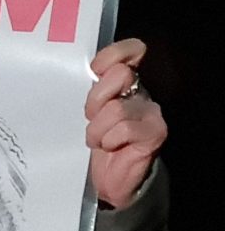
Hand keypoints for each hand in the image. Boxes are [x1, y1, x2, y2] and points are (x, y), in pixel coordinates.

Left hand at [86, 37, 165, 209]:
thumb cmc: (96, 141)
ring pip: (116, 108)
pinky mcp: (155, 133)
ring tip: (96, 139)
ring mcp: (151, 112)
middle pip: (119, 75)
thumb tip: (75, 70)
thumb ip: (88, 90)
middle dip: (96, 99)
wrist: (110, 179)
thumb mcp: (88, 112)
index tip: (95, 70)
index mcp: (124, 83)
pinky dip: (108, 140)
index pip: (131, 51)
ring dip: (97, 129)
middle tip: (90, 117)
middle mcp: (141, 92)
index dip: (113, 55)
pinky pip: (124, 129)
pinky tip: (109, 147)